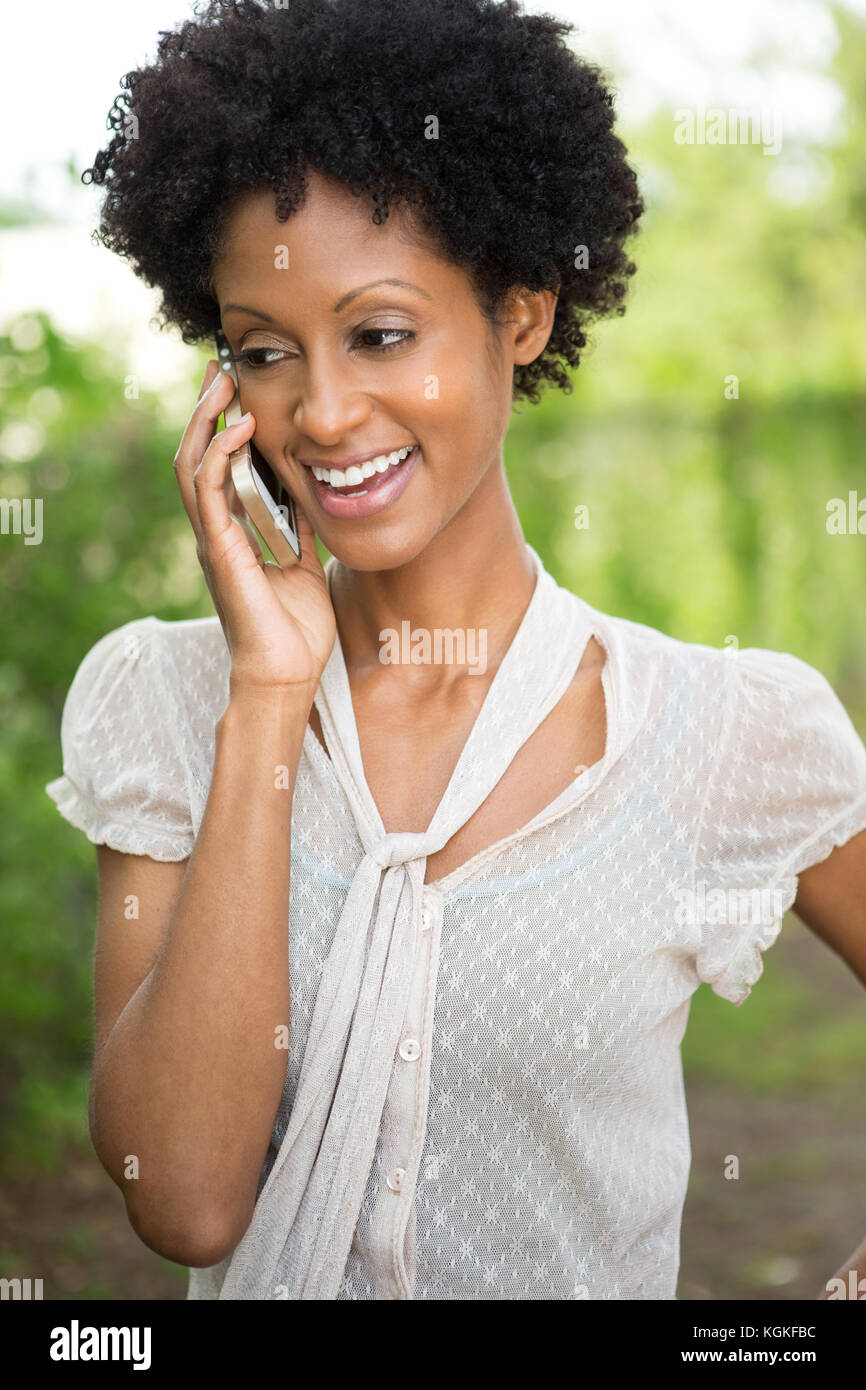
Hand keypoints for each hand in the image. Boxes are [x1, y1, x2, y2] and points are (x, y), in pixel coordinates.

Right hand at [173, 360, 335, 692]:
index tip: (237, 387)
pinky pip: (209, 491)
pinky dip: (221, 454)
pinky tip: (240, 428)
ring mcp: (212, 540)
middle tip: (221, 369)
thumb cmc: (296, 631)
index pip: (216, 466)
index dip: (222, 426)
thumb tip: (315, 490)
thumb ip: (302, 528)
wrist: (286, 675)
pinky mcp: (219, 550)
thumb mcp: (306, 564)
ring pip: (192, 464)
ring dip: (207, 420)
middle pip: (196, 455)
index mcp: (233, 533)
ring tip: (224, 383)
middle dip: (207, 410)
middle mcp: (215, 532)